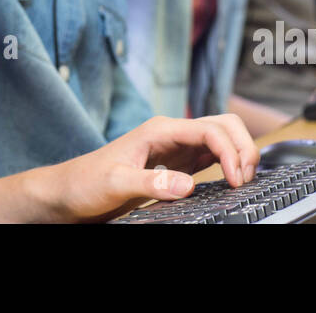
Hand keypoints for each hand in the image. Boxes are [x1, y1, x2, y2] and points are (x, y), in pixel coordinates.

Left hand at [42, 114, 258, 222]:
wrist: (69, 191)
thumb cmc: (86, 183)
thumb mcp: (116, 184)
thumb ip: (151, 182)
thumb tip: (188, 184)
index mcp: (160, 130)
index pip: (209, 128)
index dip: (230, 151)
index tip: (237, 180)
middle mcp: (172, 133)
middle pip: (223, 125)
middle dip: (243, 146)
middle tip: (245, 179)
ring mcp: (176, 147)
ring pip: (221, 137)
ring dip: (239, 153)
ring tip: (241, 182)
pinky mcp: (177, 163)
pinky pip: (212, 156)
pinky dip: (228, 164)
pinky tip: (229, 182)